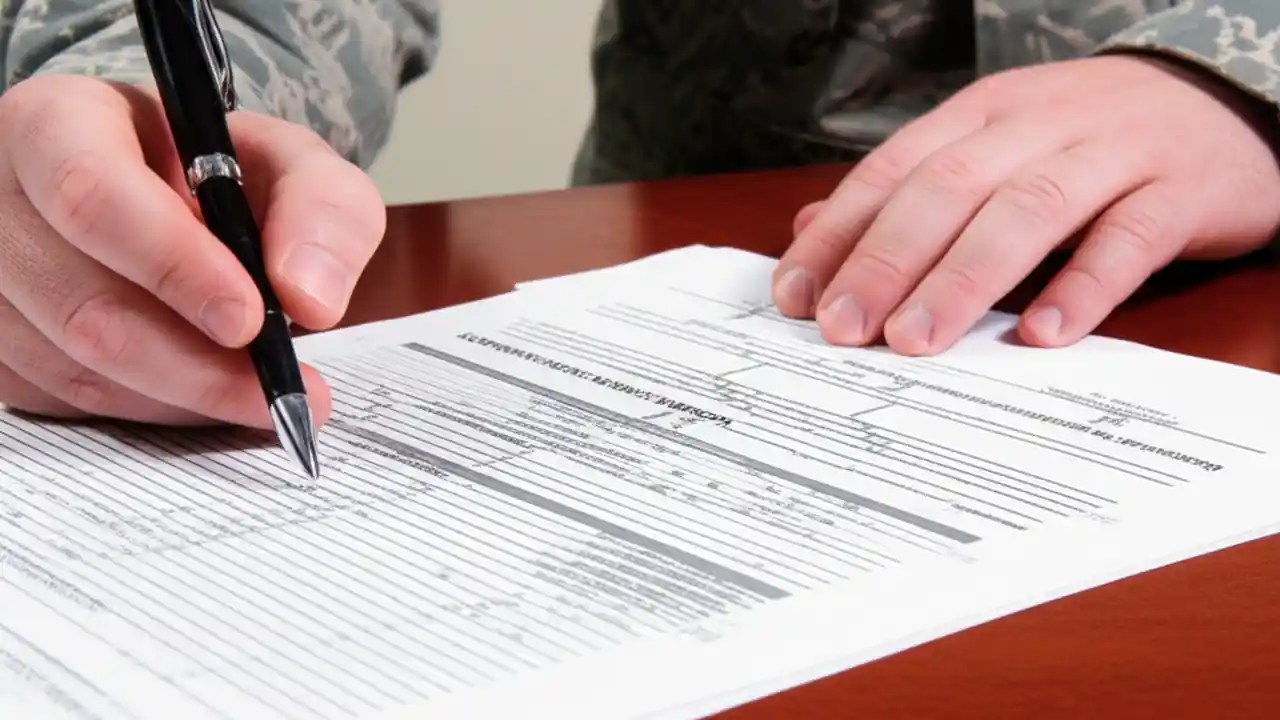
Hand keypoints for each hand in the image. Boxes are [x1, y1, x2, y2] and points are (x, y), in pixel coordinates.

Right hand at [0, 75, 384, 426]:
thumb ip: (323, 212)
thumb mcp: (292, 165)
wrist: (177, 206)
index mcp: (61, 124)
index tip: (249, 319)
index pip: (92, 194)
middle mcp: (1, 199)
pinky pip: (65, 403)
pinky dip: (151, 411)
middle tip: (276, 388)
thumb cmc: (223, 176)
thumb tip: (311, 299)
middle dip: (195, 363)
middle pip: (84, 304)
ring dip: (182, 396)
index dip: (173, 265)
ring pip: (74, 367)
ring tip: (257, 393)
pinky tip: (203, 394)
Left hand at [772, 55, 1279, 354]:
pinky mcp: (1181, 192)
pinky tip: (1041, 335)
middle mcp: (1040, 125)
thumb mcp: (992, 150)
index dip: (841, 234)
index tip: (796, 295)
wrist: (1222, 102)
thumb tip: (811, 229)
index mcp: (983, 115)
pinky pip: (1130, 239)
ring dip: (964, 278)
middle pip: (949, 189)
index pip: (894, 172)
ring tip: (916, 340)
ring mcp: (1113, 153)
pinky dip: (1083, 287)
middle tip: (844, 328)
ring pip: (1029, 209)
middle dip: (887, 261)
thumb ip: (907, 193)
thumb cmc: (1086, 142)